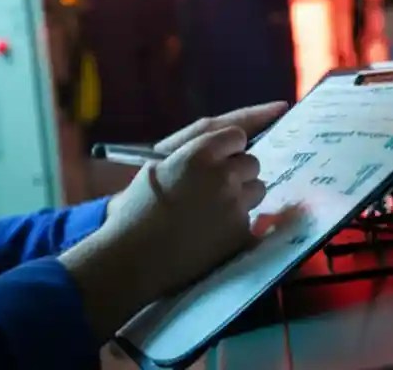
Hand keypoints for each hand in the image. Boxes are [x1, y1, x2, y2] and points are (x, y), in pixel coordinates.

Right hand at [105, 101, 286, 219]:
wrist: (135, 258)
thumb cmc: (137, 209)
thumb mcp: (156, 166)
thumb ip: (190, 151)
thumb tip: (220, 146)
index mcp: (199, 154)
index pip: (237, 135)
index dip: (228, 147)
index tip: (218, 158)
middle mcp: (223, 176)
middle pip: (252, 162)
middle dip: (238, 171)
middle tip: (215, 187)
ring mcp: (236, 206)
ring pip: (257, 190)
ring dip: (243, 195)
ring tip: (216, 210)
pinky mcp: (242, 234)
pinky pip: (251, 220)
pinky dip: (237, 224)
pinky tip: (215, 234)